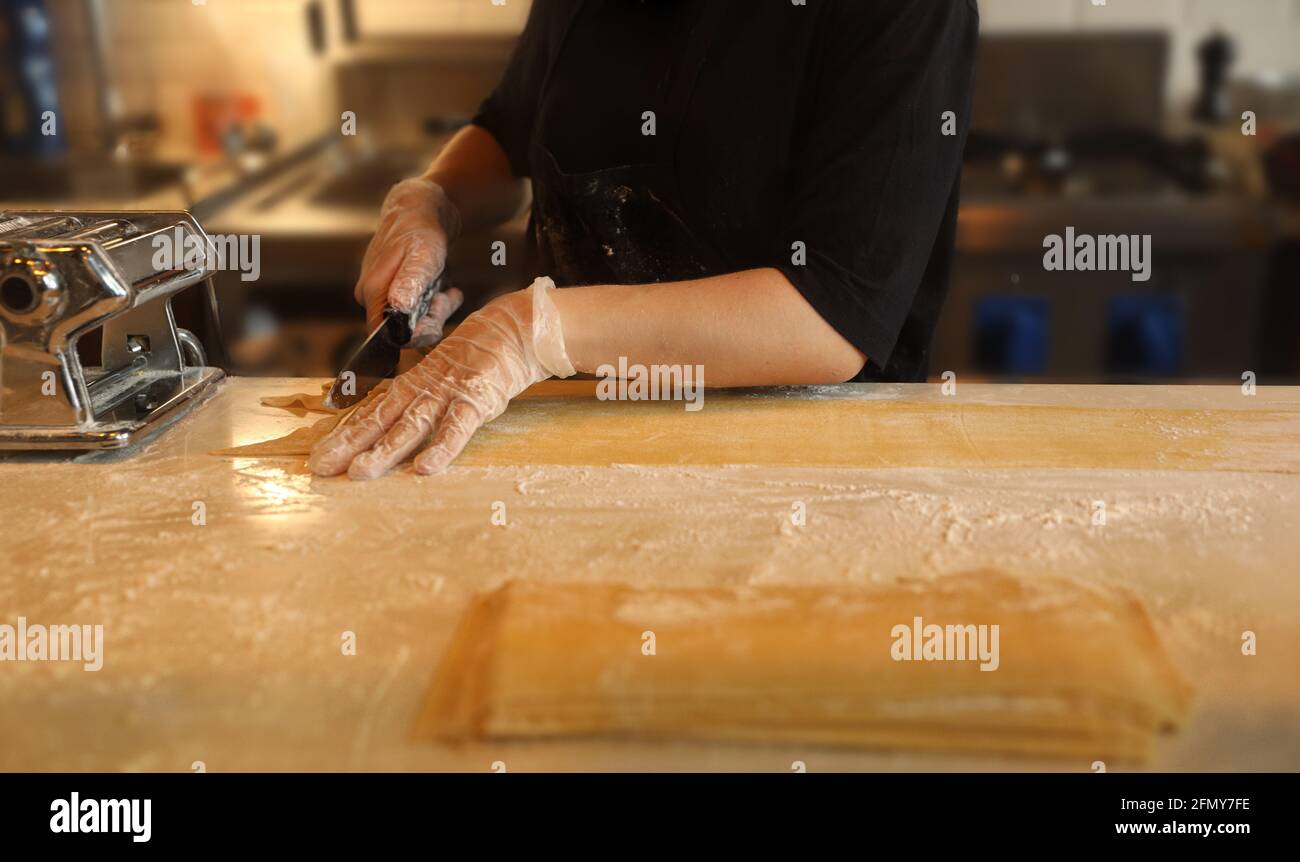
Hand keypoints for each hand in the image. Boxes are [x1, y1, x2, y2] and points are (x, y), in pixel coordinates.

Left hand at [310, 277, 574, 479]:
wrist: (516, 330)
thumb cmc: (483, 355)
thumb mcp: (446, 374)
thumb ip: (424, 396)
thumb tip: (396, 420)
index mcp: (416, 383)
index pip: (373, 410)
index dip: (346, 432)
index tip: (321, 453)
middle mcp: (425, 389)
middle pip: (381, 419)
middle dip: (349, 444)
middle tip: (322, 466)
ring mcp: (449, 394)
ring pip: (411, 425)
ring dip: (384, 450)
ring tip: (360, 471)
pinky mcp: (477, 400)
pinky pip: (457, 428)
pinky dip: (441, 447)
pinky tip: (424, 468)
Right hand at [355, 177, 464, 345]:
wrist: (419, 208)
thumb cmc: (421, 230)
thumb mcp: (423, 255)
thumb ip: (410, 283)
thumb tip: (398, 308)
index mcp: (372, 291)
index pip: (388, 335)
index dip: (416, 334)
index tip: (437, 312)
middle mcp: (371, 297)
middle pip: (404, 330)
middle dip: (432, 317)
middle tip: (448, 295)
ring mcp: (381, 294)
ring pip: (414, 321)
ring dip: (436, 308)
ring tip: (446, 287)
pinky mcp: (392, 292)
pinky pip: (416, 310)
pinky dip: (434, 302)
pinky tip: (443, 285)